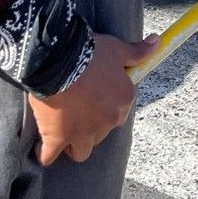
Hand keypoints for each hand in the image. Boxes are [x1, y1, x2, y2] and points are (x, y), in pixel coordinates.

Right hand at [27, 32, 160, 165]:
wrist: (61, 59)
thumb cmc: (91, 53)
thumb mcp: (117, 49)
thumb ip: (137, 52)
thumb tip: (156, 42)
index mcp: (123, 100)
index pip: (119, 114)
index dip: (105, 109)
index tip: (93, 101)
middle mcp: (107, 121)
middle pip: (100, 135)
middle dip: (89, 128)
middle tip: (75, 113)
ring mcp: (82, 133)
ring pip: (81, 151)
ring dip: (73, 144)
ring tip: (61, 133)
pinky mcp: (58, 138)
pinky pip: (50, 156)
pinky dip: (45, 153)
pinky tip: (41, 147)